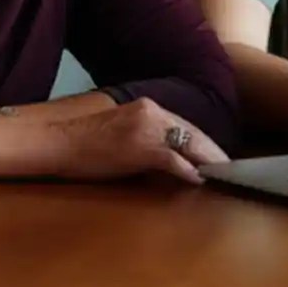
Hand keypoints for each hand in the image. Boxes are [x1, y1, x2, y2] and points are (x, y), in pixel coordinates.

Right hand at [49, 98, 227, 184]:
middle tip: (230, 167)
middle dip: (213, 151)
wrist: (57, 141)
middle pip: (193, 132)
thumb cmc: (85, 142)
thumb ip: (147, 136)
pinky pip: (173, 159)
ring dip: (208, 161)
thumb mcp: (122, 130)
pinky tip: (199, 179)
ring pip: (188, 144)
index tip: (218, 156)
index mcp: (148, 107)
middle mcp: (152, 112)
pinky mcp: (140, 146)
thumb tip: (171, 155)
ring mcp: (147, 128)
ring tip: (222, 174)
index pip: (185, 125)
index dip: (204, 142)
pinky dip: (188, 170)